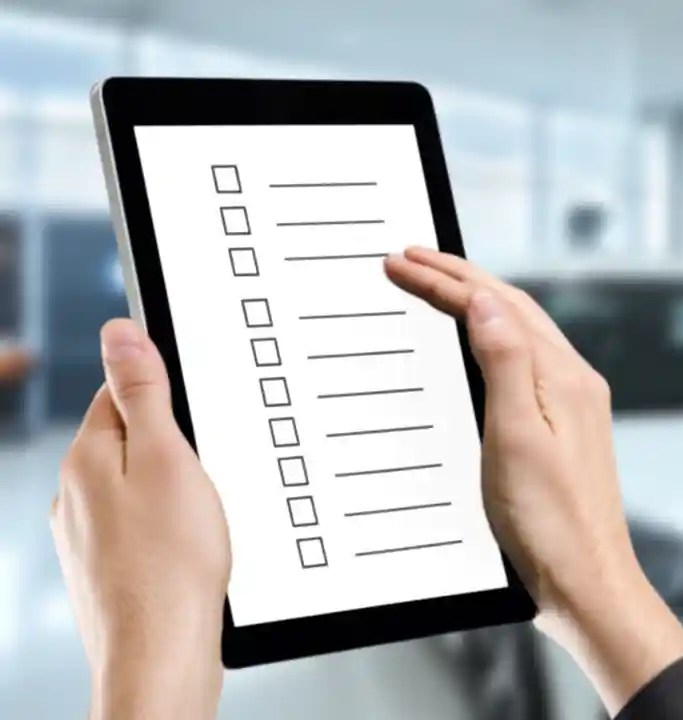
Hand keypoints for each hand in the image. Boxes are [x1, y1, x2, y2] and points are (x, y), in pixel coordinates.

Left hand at [51, 320, 229, 719]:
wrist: (161, 654)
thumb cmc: (172, 565)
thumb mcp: (170, 459)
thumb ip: (145, 394)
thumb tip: (120, 333)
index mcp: (86, 458)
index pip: (120, 393)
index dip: (165, 392)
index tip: (196, 406)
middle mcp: (74, 495)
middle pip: (131, 441)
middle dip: (173, 447)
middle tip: (209, 470)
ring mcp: (87, 536)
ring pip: (137, 488)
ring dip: (173, 492)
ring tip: (204, 516)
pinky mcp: (107, 570)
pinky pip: (141, 529)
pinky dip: (169, 531)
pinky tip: (192, 549)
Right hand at [385, 248, 682, 712]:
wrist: (586, 581)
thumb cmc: (550, 523)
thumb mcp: (516, 438)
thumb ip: (505, 364)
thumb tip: (487, 300)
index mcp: (565, 378)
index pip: (497, 307)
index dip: (447, 281)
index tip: (402, 262)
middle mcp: (575, 382)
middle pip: (513, 308)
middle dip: (460, 278)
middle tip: (412, 259)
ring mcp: (573, 405)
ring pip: (521, 330)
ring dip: (477, 302)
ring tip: (438, 284)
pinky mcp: (565, 428)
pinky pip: (525, 359)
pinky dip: (493, 336)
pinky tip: (479, 344)